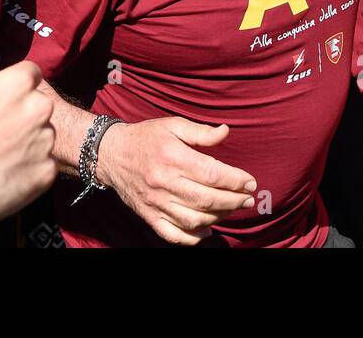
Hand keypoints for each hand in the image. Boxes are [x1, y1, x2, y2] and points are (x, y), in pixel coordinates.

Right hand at [0, 56, 57, 227]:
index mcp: (19, 84)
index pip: (30, 74)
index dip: (15, 86)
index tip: (0, 101)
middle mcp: (39, 109)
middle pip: (38, 106)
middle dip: (23, 114)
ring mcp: (45, 142)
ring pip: (42, 136)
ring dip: (27, 142)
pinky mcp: (47, 171)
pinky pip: (43, 165)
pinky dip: (29, 169)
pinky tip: (5, 174)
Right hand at [97, 117, 256, 245]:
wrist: (111, 154)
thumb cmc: (146, 137)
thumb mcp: (172, 125)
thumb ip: (200, 132)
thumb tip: (226, 132)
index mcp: (173, 157)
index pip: (213, 174)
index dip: (236, 180)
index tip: (250, 182)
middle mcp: (165, 182)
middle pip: (207, 199)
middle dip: (234, 201)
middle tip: (248, 199)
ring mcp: (156, 202)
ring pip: (194, 219)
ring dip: (218, 217)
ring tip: (231, 209)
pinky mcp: (149, 216)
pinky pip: (173, 234)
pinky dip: (193, 237)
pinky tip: (206, 229)